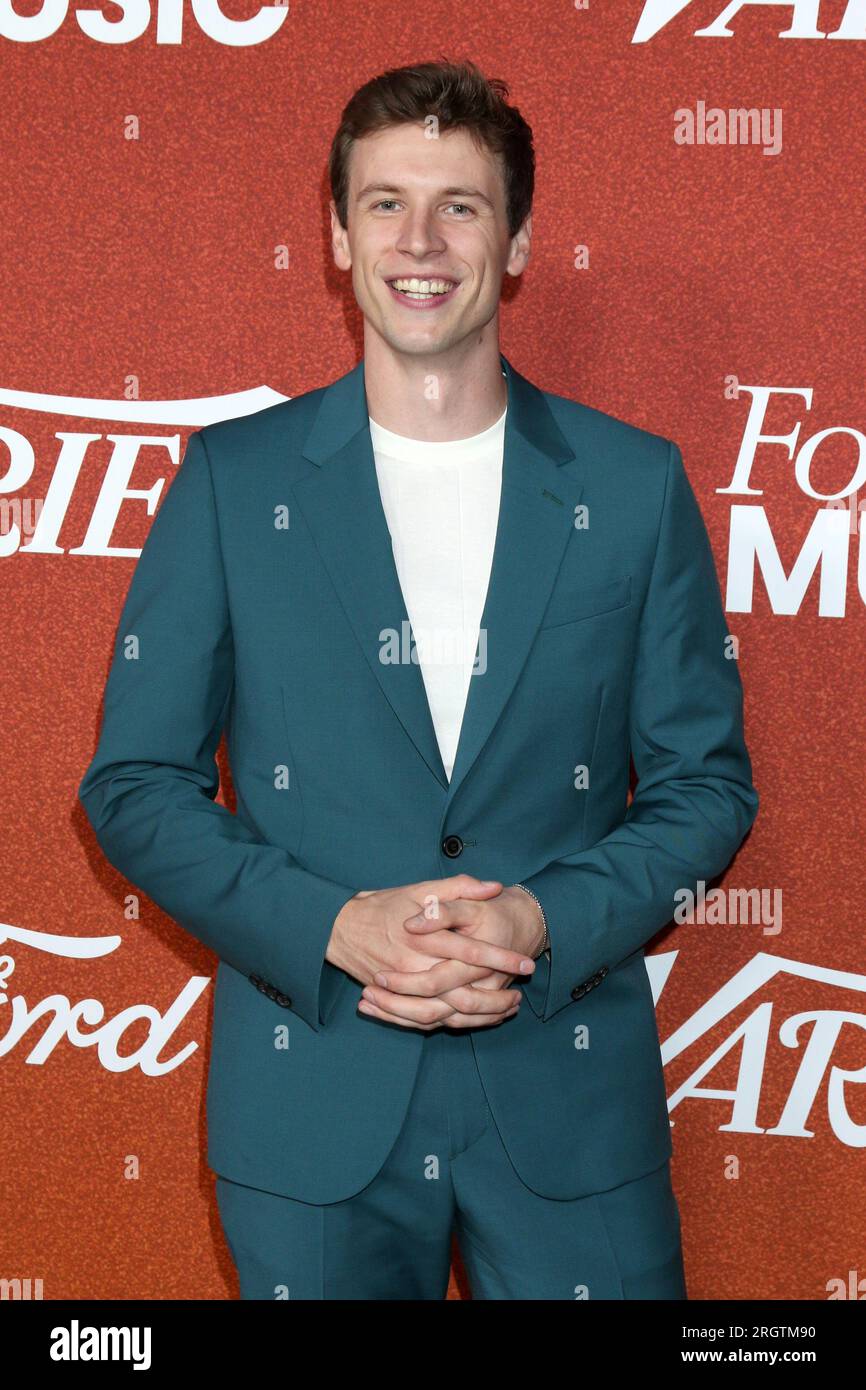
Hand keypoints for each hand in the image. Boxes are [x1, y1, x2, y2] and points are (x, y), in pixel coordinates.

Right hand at [327, 875, 535, 1030]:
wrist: (339, 929)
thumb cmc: (382, 906)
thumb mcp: (419, 888)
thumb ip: (458, 887)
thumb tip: (494, 886)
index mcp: (424, 938)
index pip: (470, 951)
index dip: (501, 958)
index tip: (525, 963)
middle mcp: (414, 967)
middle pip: (462, 992)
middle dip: (495, 997)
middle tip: (520, 996)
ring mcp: (403, 989)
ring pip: (447, 1014)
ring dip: (479, 1016)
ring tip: (505, 1010)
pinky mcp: (395, 1001)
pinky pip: (427, 1023)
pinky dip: (454, 1024)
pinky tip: (476, 1020)